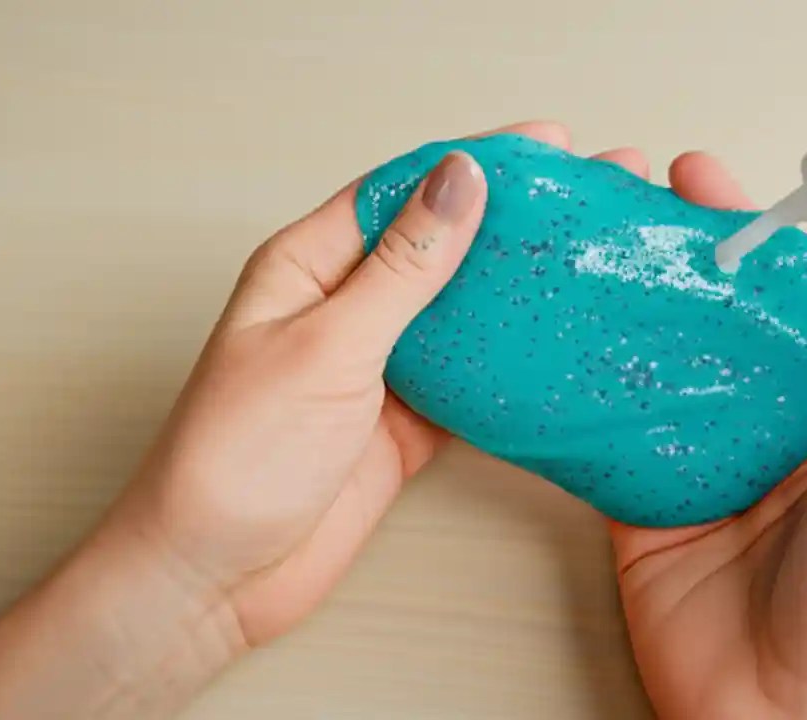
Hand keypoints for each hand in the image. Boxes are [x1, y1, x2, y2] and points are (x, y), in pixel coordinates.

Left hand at [0, 120, 658, 719]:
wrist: (216, 577)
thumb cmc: (236, 458)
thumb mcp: (327, 346)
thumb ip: (402, 269)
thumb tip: (461, 180)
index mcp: (309, 265)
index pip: (403, 191)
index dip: (476, 163)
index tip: (546, 146)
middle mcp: (347, 306)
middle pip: (441, 245)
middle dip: (514, 220)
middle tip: (590, 196)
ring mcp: (379, 366)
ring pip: (462, 311)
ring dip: (520, 287)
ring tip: (590, 258)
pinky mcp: (405, 423)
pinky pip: (470, 379)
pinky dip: (513, 363)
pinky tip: (559, 343)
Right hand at [596, 152, 806, 718]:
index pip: (799, 324)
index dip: (768, 257)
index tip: (735, 200)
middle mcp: (766, 445)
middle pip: (721, 332)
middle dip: (687, 258)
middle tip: (652, 189)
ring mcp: (698, 474)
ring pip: (660, 369)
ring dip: (633, 305)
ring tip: (603, 236)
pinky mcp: (639, 511)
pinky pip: (608, 440)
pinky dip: (585, 389)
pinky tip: (566, 329)